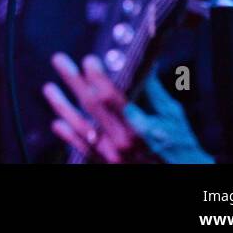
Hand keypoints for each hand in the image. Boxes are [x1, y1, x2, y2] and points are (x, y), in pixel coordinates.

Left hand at [43, 53, 213, 163]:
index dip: (98, 77)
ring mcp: (114, 155)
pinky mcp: (108, 165)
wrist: (183, 173)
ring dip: (62, 106)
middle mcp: (125, 141)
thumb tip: (142, 64)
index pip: (113, 97)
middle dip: (74, 80)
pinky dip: (70, 136)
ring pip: (82, 127)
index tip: (89, 60)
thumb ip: (154, 91)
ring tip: (49, 88)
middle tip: (60, 60)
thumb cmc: (179, 145)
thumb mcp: (172, 115)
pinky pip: (84, 149)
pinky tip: (57, 123)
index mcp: (141, 126)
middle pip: (92, 106)